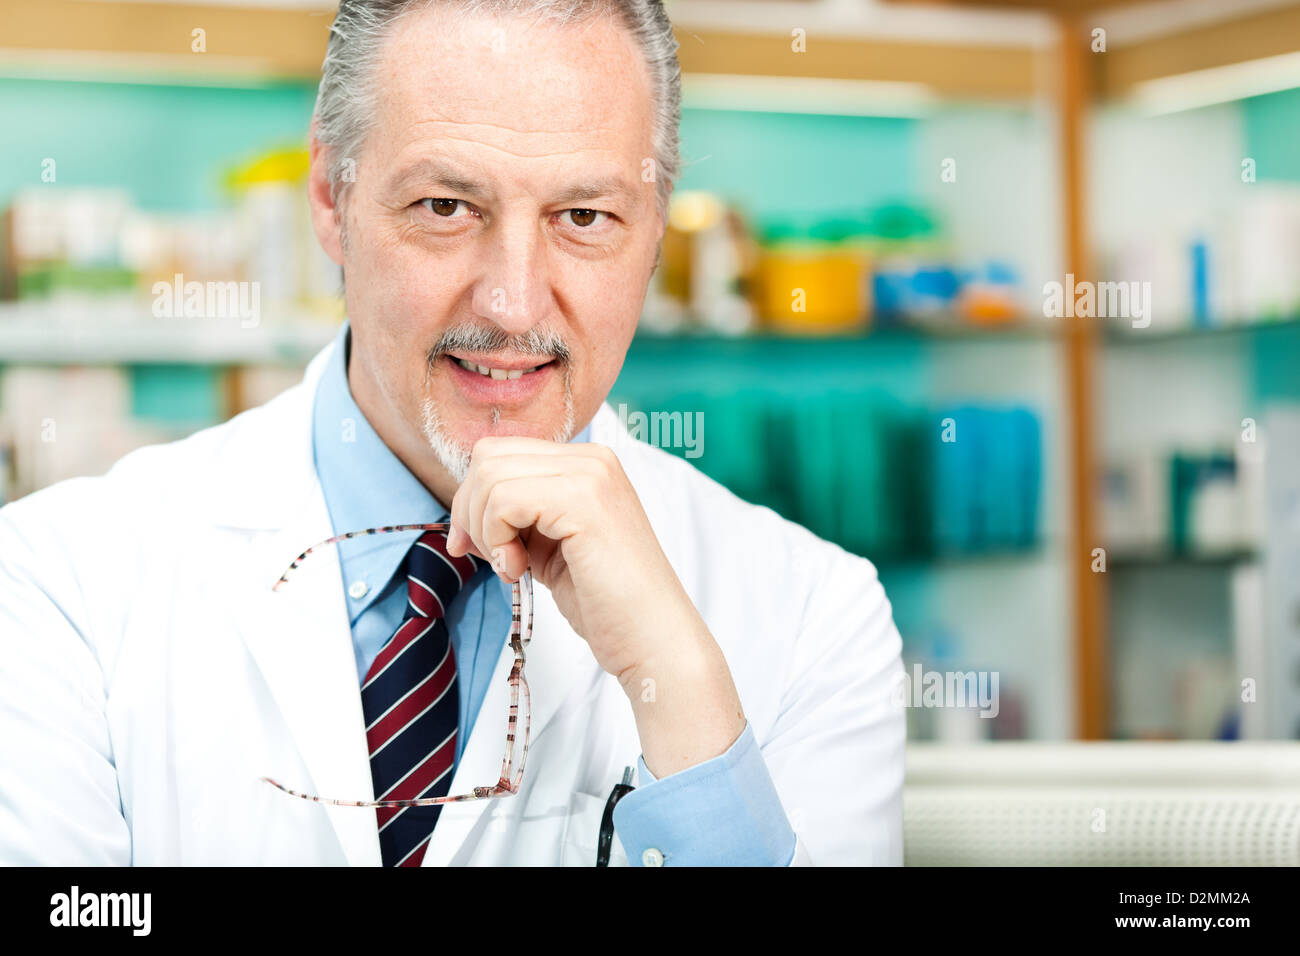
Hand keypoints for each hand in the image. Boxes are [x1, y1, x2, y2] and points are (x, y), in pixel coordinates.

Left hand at [445, 436, 745, 775]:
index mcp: (587, 463)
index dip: (473, 501)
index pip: (500, 453)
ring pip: (490, 477)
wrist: (653, 639)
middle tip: (493, 559)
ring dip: (485, 530)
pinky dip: (497, 540)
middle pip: (489, 457)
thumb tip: (463, 506)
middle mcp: (592, 458)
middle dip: (471, 512)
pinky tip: (519, 570)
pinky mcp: (583, 500)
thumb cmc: (605, 603)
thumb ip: (518, 515)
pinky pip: (503, 500)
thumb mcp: (550, 544)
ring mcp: (591, 474)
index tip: (478, 547)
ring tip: (514, 567)